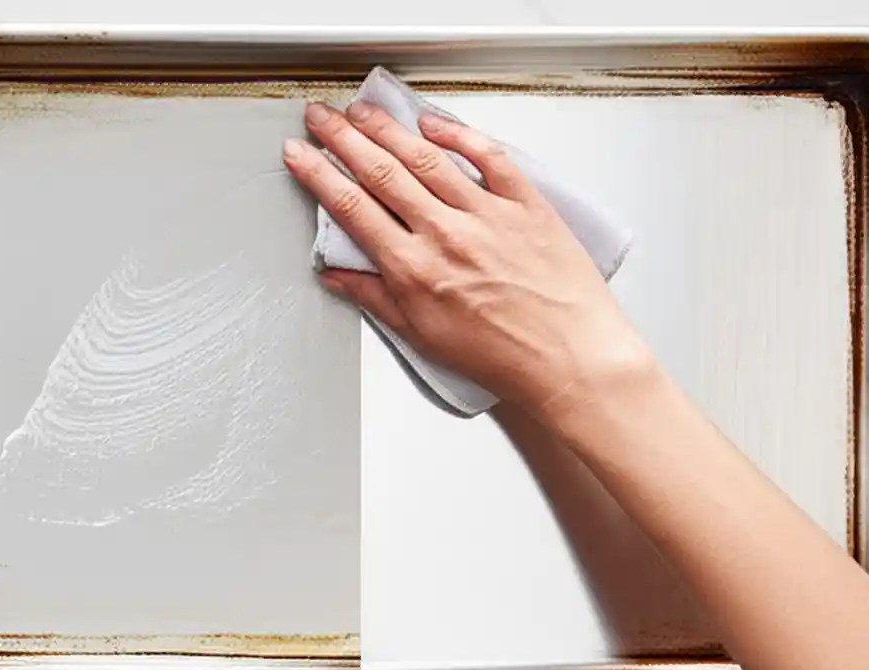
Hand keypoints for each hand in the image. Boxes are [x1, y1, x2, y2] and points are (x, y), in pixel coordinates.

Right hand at [283, 100, 652, 413]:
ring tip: (364, 110)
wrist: (569, 360)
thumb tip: (337, 277)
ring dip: (389, 129)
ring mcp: (488, 216)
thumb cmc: (504, 357)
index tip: (299, 154)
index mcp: (415, 270)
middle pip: (382, 173)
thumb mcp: (423, 337)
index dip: (319, 174)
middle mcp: (447, 235)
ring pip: (427, 159)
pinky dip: (459, 135)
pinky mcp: (526, 206)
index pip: (354, 208)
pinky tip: (434, 123)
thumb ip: (376, 299)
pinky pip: (489, 159)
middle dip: (343, 137)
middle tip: (321, 115)